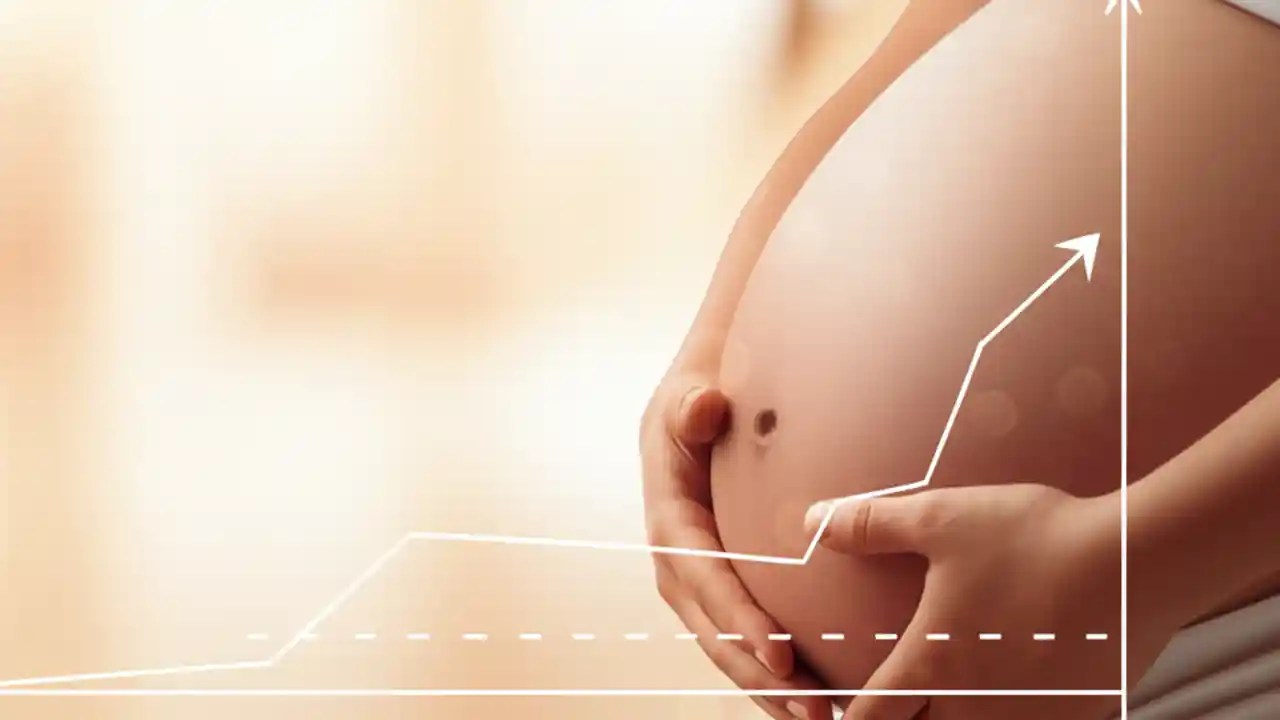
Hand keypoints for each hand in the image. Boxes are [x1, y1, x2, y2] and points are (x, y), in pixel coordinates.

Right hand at [642, 372, 831, 719]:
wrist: (695, 408)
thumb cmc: (699, 400)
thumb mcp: (688, 394)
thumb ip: (692, 405)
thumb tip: (703, 408)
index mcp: (670, 520)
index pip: (704, 577)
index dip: (737, 617)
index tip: (779, 653)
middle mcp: (677, 562)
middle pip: (715, 630)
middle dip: (760, 674)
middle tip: (814, 707)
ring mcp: (696, 583)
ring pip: (728, 648)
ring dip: (769, 689)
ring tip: (821, 718)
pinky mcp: (719, 590)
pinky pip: (742, 639)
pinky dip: (772, 675)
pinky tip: (815, 701)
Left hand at [805, 484, 1174, 719]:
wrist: (1137, 561)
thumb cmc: (1036, 539)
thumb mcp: (941, 519)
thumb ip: (872, 525)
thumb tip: (812, 521)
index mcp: (933, 664)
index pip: (869, 717)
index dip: (844, 718)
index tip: (830, 711)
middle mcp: (975, 707)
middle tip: (895, 703)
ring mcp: (1027, 719)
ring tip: (952, 698)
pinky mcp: (1074, 718)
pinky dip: (1014, 715)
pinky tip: (1016, 692)